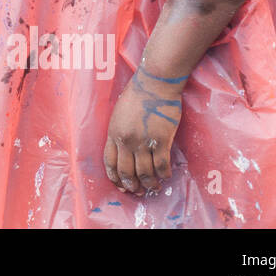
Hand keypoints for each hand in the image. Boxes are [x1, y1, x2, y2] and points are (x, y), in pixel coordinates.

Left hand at [103, 68, 185, 195]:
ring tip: (153, 187)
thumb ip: (120, 132)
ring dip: (149, 184)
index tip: (120, 185)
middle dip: (131, 185)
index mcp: (113, 133)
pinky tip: (166, 176)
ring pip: (144, 172)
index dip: (114, 177)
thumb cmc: (137, 94)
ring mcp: (143, 142)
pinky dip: (163, 174)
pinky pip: (161, 165)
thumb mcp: (119, 113)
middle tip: (138, 192)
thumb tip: (124, 149)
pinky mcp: (161, 141)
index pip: (109, 162)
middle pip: (126, 171)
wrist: (154, 84)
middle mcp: (126, 141)